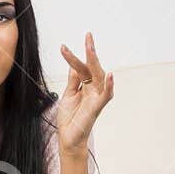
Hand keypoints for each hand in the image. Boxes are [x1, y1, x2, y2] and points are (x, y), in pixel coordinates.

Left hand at [56, 31, 113, 153]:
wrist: (68, 137)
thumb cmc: (69, 118)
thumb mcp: (68, 95)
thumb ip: (73, 81)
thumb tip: (75, 65)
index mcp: (85, 85)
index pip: (81, 67)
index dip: (73, 57)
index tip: (63, 46)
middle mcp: (93, 89)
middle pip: (92, 67)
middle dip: (90, 52)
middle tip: (88, 36)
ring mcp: (96, 97)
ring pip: (99, 76)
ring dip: (95, 62)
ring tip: (91, 49)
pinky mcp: (97, 107)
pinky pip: (106, 95)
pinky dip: (109, 85)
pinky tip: (111, 75)